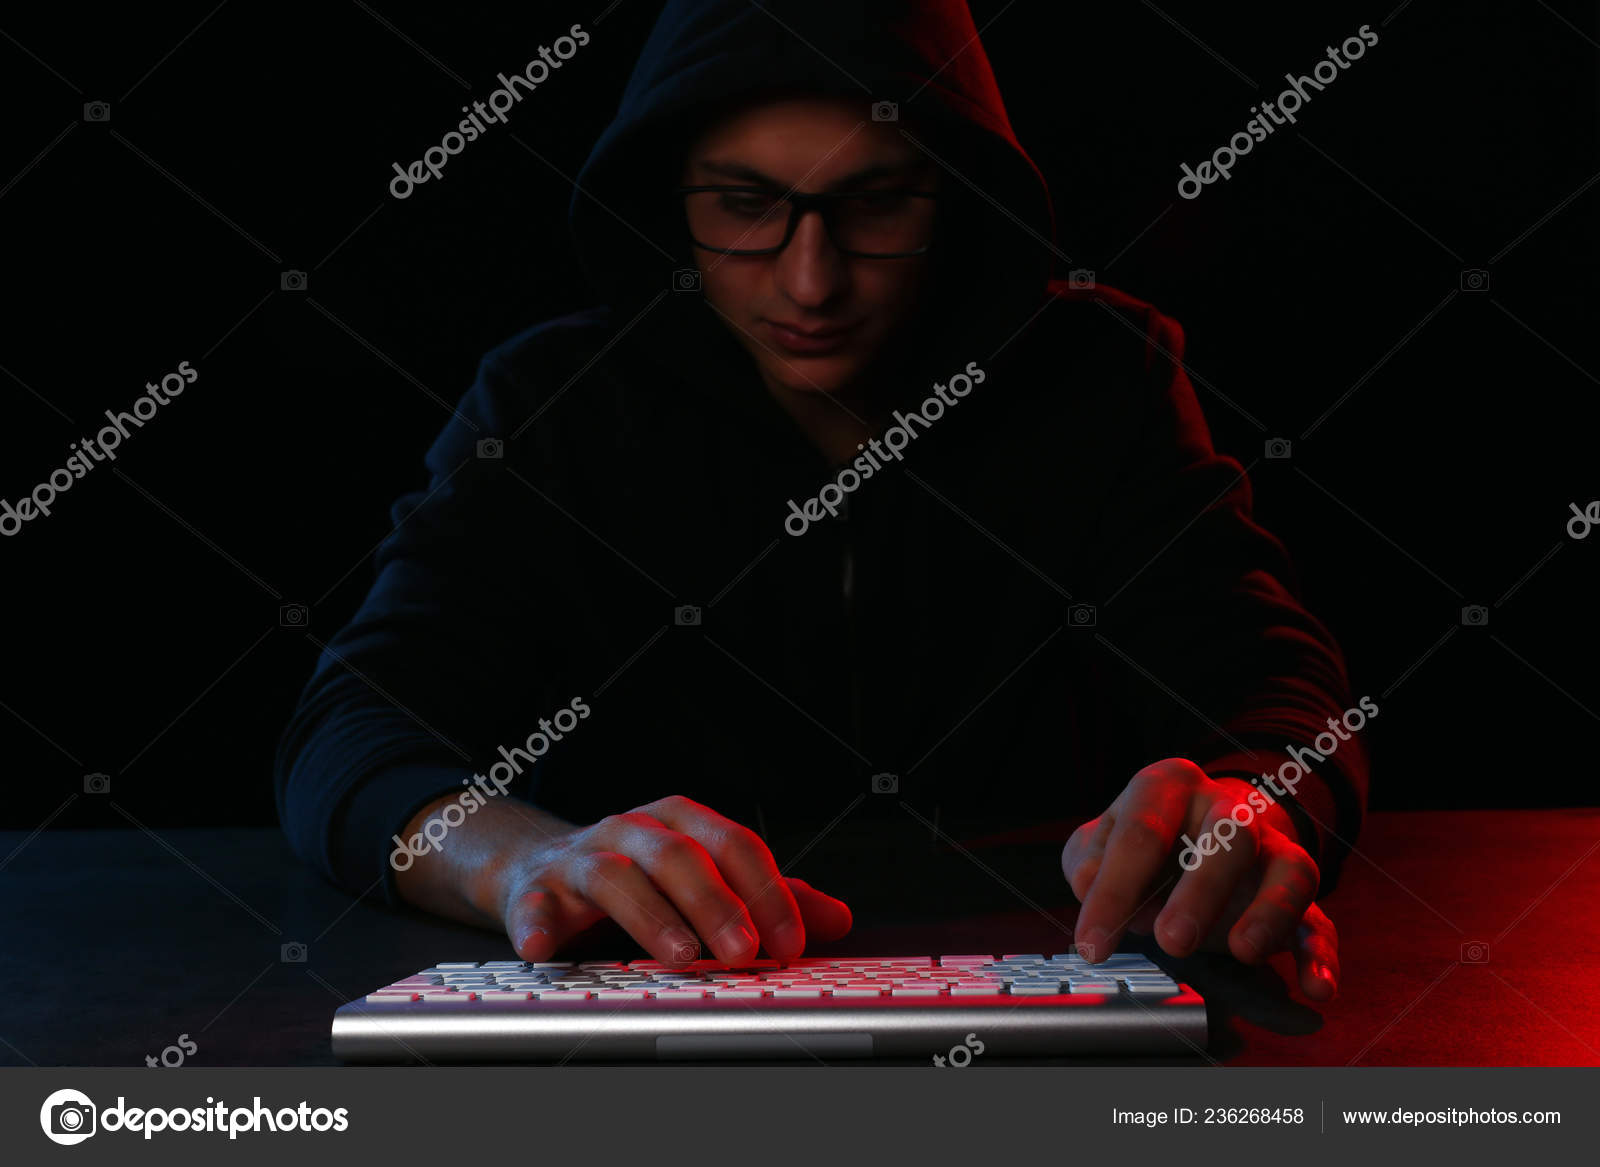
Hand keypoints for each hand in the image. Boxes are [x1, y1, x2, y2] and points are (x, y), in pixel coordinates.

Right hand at [396, 792, 851, 965]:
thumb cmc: (637, 874)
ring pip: (615, 875)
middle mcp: (633, 830)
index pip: (733, 844)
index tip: (789, 941)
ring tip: (680, 955)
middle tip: (744, 952)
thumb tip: (837, 918)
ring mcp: (581, 857)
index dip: (765, 892)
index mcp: (681, 822)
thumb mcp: (705, 876)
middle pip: (678, 856)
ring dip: (650, 915)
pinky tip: (547, 948)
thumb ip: (766, 897)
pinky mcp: (534, 889)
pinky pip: (532, 904)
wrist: (541, 866)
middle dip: (716, 905)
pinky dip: (537, 923)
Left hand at [1060, 757, 1337, 1000]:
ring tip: (1243, 952)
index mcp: (1169, 785)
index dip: (1114, 890)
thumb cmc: (1141, 841)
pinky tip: (1316, 988)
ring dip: (1270, 911)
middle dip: (1201, 890)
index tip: (1093, 945)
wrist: (1196, 829)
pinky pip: (1319, 919)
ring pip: (1291, 868)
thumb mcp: (1097, 843)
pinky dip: (1320, 955)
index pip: (1142, 833)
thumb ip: (1088, 862)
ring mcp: (1270, 849)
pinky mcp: (1294, 893)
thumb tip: (1089, 887)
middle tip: (1172, 941)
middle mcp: (1227, 808)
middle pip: (1230, 836)